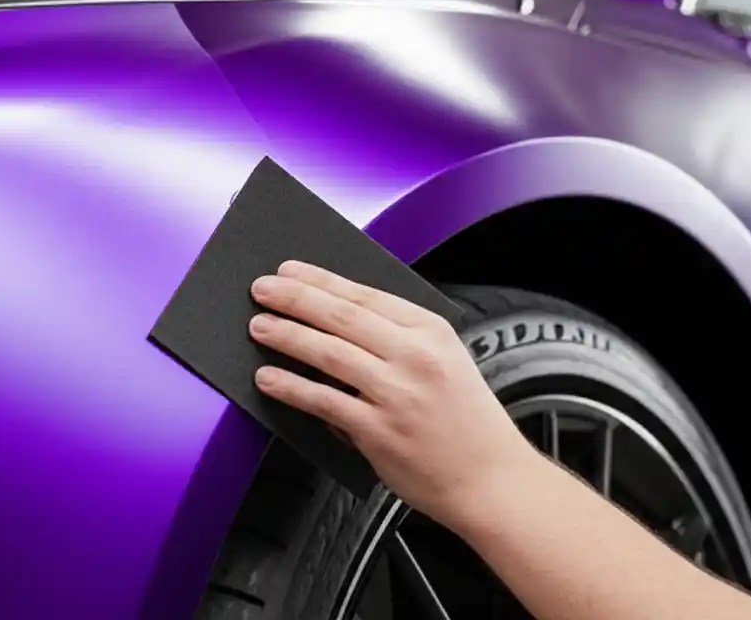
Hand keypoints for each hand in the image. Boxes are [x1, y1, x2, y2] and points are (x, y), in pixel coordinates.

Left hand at [249, 260, 539, 528]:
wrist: (491, 480)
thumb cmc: (465, 423)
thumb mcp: (446, 361)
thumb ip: (398, 340)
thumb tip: (333, 322)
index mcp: (431, 331)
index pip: (364, 294)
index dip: (320, 280)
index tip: (288, 270)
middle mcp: (414, 357)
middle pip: (341, 317)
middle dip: (294, 298)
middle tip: (261, 289)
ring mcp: (396, 394)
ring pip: (328, 354)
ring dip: (286, 336)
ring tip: (259, 326)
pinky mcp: (379, 431)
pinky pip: (324, 401)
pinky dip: (291, 387)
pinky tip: (268, 379)